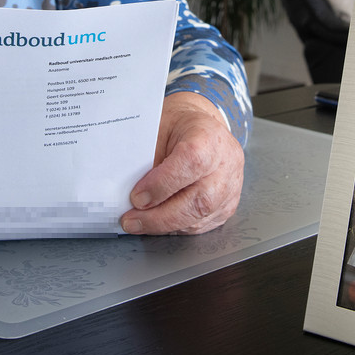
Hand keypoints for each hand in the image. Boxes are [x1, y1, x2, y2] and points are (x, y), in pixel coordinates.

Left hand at [120, 92, 242, 234]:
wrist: (202, 129)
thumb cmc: (178, 128)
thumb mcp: (158, 130)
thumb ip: (146, 160)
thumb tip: (123, 192)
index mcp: (209, 137)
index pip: (191, 162)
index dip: (162, 183)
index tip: (137, 197)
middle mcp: (226, 163)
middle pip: (199, 199)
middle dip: (160, 217)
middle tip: (131, 220)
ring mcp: (231, 187)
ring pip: (200, 218)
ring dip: (165, 226)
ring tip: (139, 223)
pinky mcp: (228, 206)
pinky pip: (202, 225)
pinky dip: (176, 227)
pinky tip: (159, 222)